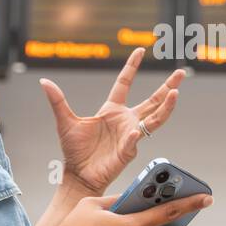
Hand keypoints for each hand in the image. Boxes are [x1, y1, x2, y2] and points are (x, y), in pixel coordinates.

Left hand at [40, 47, 184, 192]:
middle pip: (152, 100)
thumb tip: (44, 82)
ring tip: (175, 93)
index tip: (140, 51)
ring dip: (166, 106)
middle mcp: (126, 120)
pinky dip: (136, 135)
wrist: (78, 175)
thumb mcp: (65, 121)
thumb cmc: (74, 151)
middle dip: (167, 86)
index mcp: (111, 110)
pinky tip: (136, 130)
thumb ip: (57, 101)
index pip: (125, 83)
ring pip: (155, 118)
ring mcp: (130, 134)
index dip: (132, 67)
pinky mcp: (129, 150)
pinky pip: (135, 140)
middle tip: (181, 73)